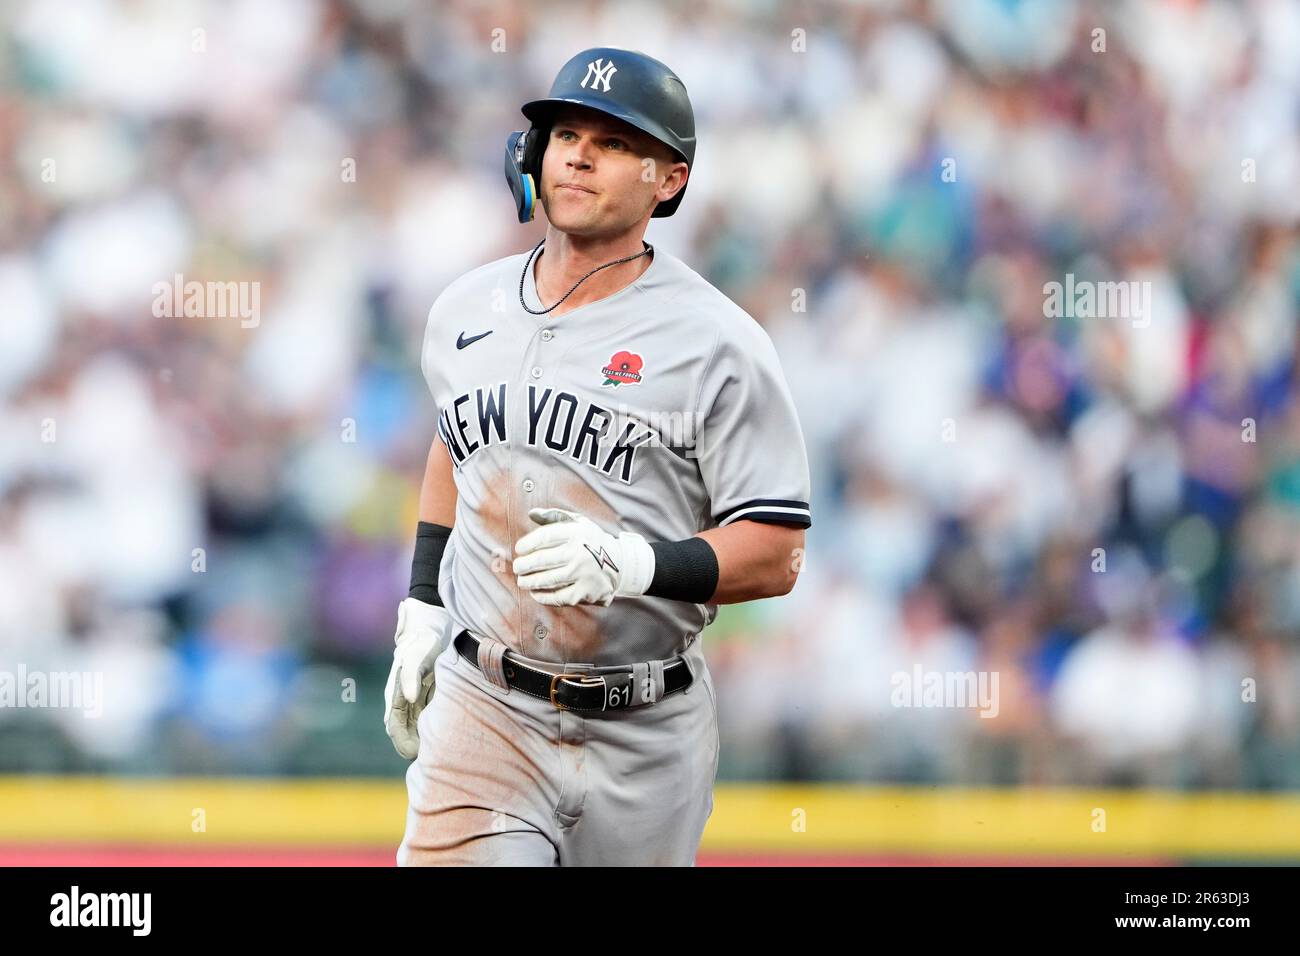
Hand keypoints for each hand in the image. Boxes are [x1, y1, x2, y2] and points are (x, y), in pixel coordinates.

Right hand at [383, 597, 452, 758]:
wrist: (434, 624)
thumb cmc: (423, 639)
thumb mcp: (418, 655)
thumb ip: (411, 675)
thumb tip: (410, 697)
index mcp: (397, 694)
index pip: (394, 727)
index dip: (403, 743)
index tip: (416, 754)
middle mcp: (406, 700)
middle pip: (407, 732)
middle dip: (417, 747)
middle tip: (435, 758)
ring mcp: (419, 699)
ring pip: (420, 728)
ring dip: (428, 740)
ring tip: (445, 752)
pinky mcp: (431, 695)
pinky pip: (432, 717)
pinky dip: (438, 728)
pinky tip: (453, 735)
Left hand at [512, 507, 654, 606]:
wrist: (620, 564)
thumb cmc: (592, 541)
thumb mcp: (578, 523)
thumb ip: (554, 516)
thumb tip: (532, 513)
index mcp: (577, 533)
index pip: (544, 537)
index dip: (528, 543)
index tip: (519, 549)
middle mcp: (579, 553)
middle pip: (542, 560)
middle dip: (524, 565)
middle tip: (517, 567)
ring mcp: (582, 574)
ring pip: (547, 580)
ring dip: (530, 581)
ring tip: (522, 581)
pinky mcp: (584, 592)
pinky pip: (557, 596)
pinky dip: (543, 596)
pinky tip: (535, 592)